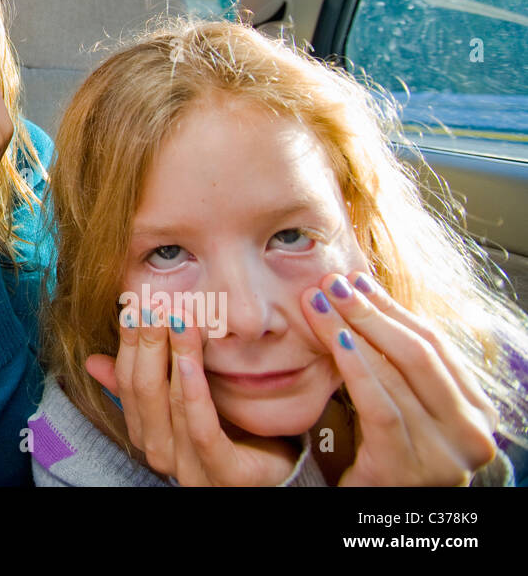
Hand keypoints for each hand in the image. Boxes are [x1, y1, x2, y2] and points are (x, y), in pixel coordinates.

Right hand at [86, 314, 300, 485]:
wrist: (278, 470)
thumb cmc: (231, 429)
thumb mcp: (183, 397)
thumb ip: (144, 380)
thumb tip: (93, 361)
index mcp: (146, 433)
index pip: (126, 383)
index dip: (128, 343)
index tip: (134, 305)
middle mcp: (161, 454)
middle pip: (144, 391)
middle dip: (148, 343)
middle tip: (155, 305)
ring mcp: (191, 469)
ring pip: (172, 406)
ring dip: (174, 357)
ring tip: (178, 319)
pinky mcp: (226, 475)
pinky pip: (202, 432)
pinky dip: (193, 395)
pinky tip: (191, 362)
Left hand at [302, 272, 499, 485]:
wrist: (372, 515)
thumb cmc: (381, 452)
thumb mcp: (400, 404)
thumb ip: (396, 362)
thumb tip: (362, 289)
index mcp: (476, 412)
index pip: (434, 345)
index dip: (392, 309)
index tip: (355, 280)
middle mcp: (472, 436)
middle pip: (418, 354)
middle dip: (370, 313)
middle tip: (331, 284)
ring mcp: (444, 456)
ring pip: (397, 376)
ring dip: (353, 332)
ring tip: (319, 304)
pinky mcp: (408, 471)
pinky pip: (381, 408)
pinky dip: (357, 370)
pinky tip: (334, 342)